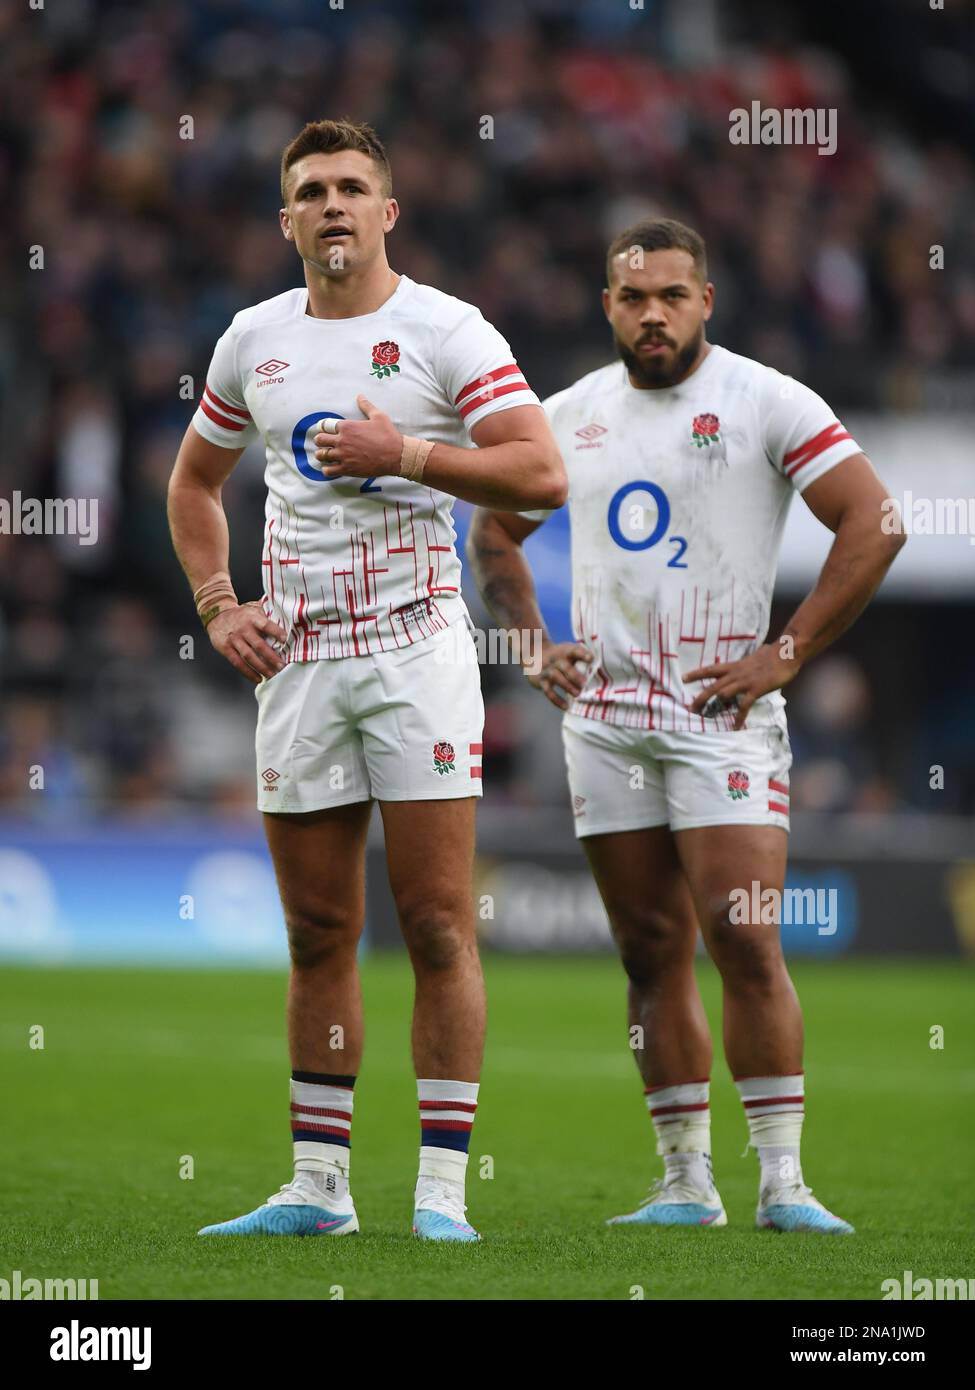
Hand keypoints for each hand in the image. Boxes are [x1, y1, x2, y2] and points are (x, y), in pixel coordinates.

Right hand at [208, 601, 287, 683]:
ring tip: (272, 675)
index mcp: (252, 618)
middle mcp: (243, 629)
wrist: (217, 615)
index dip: (275, 631)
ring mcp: (234, 639)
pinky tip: (258, 679)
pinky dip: (248, 673)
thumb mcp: (253, 609)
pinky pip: (238, 663)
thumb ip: (267, 615)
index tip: (285, 639)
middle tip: (282, 666)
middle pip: (258, 645)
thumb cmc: (241, 615)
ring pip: (249, 656)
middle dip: (271, 657)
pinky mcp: (226, 649)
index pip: (265, 625)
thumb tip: (288, 622)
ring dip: (261, 667)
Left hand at [313, 394, 403, 478]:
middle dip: (320, 440)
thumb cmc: (388, 435)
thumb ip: (366, 406)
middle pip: (320, 439)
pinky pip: (328, 471)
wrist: (396, 455)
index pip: (325, 425)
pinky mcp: (347, 468)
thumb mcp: (378, 416)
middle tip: (324, 442)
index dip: (324, 428)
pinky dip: (327, 469)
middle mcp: (342, 441)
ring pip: (321, 455)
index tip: (326, 430)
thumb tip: (360, 396)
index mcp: (347, 427)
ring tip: (325, 455)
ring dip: (322, 454)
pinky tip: (330, 467)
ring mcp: (343, 456)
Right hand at [527, 640, 592, 709]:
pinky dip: (557, 700)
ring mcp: (547, 670)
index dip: (583, 654)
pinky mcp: (541, 681)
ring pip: (556, 677)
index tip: (591, 659)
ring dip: (567, 686)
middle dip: (575, 675)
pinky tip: (566, 707)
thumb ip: (580, 659)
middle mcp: (555, 660)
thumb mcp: (567, 652)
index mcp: (565, 651)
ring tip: (577, 694)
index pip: (574, 651)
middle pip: (564, 666)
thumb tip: (599, 673)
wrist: (534, 654)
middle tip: (584, 684)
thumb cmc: (559, 656)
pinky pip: (548, 691)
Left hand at [684, 642, 801, 729]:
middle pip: (712, 686)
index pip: (711, 669)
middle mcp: (736, 674)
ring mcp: (745, 682)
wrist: (786, 654)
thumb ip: (748, 662)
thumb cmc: (773, 654)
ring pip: (723, 694)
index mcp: (735, 666)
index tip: (683, 678)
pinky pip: (744, 705)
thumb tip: (752, 657)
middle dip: (700, 698)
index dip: (696, 673)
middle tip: (691, 708)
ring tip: (706, 718)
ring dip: (714, 706)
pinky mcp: (755, 689)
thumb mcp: (754, 657)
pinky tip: (736, 726)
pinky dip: (739, 717)